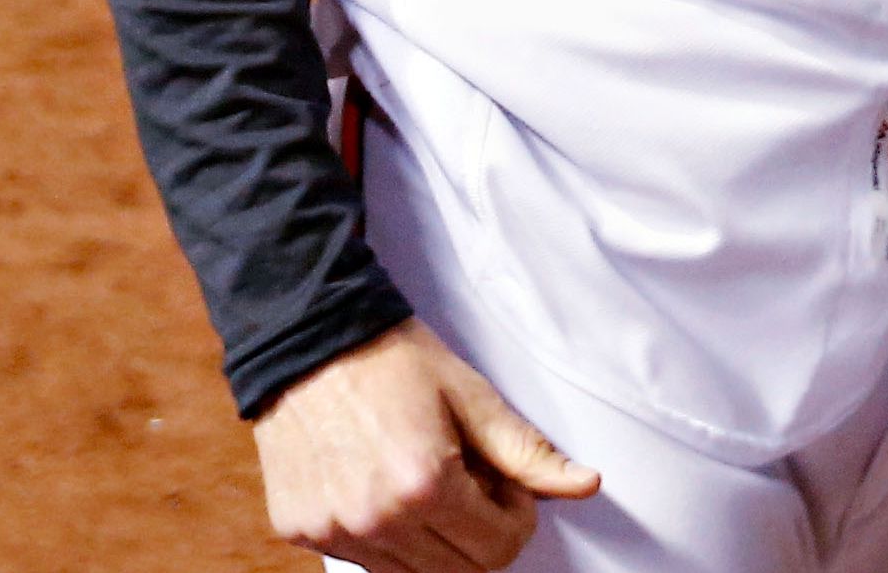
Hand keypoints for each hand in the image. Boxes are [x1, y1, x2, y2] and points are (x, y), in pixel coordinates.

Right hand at [250, 319, 598, 572]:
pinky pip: (364, 560)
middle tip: (470, 479)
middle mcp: (377, 520)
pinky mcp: (302, 531)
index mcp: (425, 485)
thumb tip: (585, 485)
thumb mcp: (468, 395)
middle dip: (480, 532)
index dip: (515, 515)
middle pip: (460, 572)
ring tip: (427, 479)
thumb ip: (525, 451)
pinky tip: (383, 485)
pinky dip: (386, 537)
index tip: (504, 482)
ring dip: (434, 539)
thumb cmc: (390, 358)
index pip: (499, 549)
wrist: (303, 339)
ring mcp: (335, 532)